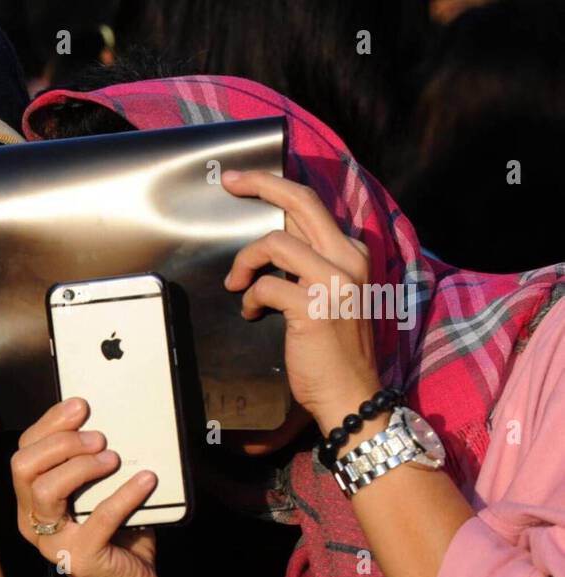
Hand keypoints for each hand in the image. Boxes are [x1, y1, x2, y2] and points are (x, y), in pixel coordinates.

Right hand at [12, 398, 162, 576]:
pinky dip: (124, 494)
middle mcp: (32, 521)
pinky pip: (99, 518)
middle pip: (24, 467)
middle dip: (59, 442)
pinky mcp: (80, 558)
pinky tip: (146, 479)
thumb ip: (94, 465)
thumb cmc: (116, 539)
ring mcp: (52, 542)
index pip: (24, 452)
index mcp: (31, 502)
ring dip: (80, 466)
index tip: (80, 407)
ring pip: (45, 490)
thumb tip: (108, 422)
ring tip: (112, 458)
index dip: (49, 424)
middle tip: (98, 437)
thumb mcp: (99, 495)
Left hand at [222, 169, 382, 431]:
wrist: (351, 393)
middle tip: (229, 182)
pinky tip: (251, 314)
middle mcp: (348, 258)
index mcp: (352, 252)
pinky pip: (266, 286)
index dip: (274, 185)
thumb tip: (271, 240)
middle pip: (299, 201)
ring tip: (237, 286)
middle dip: (260, 184)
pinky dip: (250, 298)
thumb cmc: (333, 349)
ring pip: (275, 242)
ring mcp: (334, 281)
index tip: (242, 179)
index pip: (311, 204)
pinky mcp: (315, 306)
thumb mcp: (327, 294)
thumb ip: (305, 264)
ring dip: (246, 262)